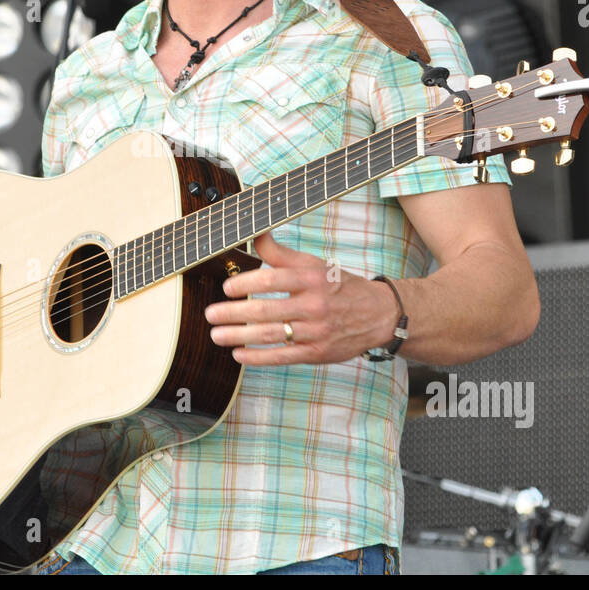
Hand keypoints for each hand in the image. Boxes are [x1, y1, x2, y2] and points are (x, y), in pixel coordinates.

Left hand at [203, 232, 394, 365]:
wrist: (378, 314)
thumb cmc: (338, 285)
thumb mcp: (314, 263)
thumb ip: (281, 252)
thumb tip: (255, 232)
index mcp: (313, 279)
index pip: (274, 280)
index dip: (246, 283)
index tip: (227, 287)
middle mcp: (315, 305)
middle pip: (268, 310)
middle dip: (234, 313)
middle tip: (210, 314)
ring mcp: (316, 331)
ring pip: (272, 335)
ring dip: (240, 336)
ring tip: (216, 334)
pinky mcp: (317, 353)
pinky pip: (282, 357)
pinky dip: (258, 357)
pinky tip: (238, 354)